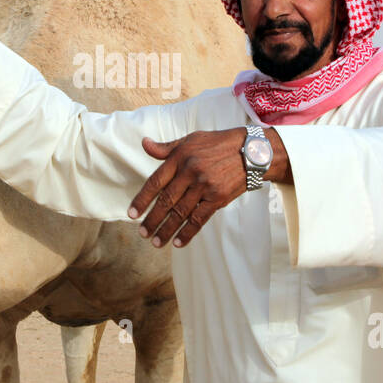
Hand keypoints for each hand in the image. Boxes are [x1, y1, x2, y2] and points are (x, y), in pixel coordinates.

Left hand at [128, 129, 248, 248]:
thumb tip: (144, 144)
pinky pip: (199, 219)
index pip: (155, 182)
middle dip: (152, 220)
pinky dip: (187, 232)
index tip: (132, 214)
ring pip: (180, 213)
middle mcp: (190, 172)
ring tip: (156, 242)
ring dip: (167, 230)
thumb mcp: (190, 139)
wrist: (250, 151)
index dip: (142, 200)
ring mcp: (204, 186)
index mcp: (180, 158)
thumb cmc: (217, 144)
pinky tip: (178, 243)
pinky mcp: (218, 198)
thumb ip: (166, 148)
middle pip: (166, 201)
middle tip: (142, 234)